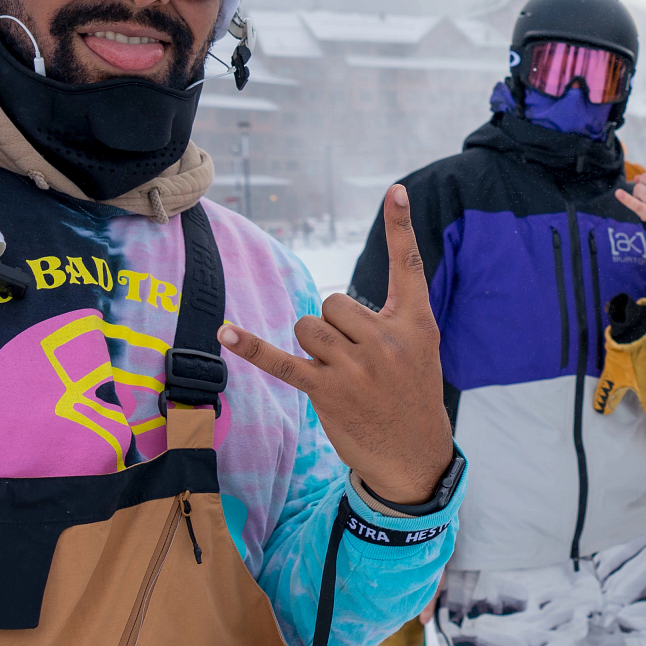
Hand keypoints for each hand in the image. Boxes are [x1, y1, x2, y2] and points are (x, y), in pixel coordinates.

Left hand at [219, 184, 451, 503]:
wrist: (415, 455)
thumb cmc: (411, 396)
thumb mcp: (419, 350)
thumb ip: (389, 319)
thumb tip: (331, 307)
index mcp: (415, 323)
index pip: (409, 265)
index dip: (401, 227)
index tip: (395, 190)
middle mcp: (386, 340)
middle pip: (332, 301)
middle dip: (333, 326)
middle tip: (357, 361)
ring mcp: (356, 367)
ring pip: (308, 325)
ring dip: (313, 346)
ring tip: (340, 374)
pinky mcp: (327, 391)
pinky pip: (282, 361)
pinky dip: (252, 347)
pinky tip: (225, 333)